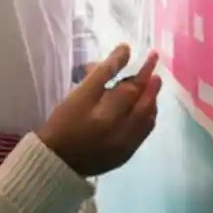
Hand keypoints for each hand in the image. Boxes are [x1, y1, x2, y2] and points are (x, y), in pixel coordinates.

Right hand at [37, 45, 160, 177]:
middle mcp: (113, 127)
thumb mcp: (77, 95)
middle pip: (137, 98)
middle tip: (153, 62)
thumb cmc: (63, 123)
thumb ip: (101, 73)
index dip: (132, 65)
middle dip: (148, 78)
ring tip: (153, 83)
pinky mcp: (126, 153)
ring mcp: (122, 142)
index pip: (120, 82)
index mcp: (96, 110)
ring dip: (152, 96)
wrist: (58, 162)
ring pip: (146, 115)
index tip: (139, 51)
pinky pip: (145, 130)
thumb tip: (124, 51)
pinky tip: (148, 106)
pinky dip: (149, 114)